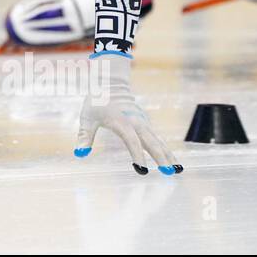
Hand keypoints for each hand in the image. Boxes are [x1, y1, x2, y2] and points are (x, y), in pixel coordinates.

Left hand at [74, 54, 182, 175]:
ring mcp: (143, 122)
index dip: (137, 155)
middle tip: (169, 173)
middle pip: (151, 142)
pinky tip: (172, 161)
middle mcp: (136, 122)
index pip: (132, 141)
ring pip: (158, 140)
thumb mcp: (87, 117)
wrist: (111, 83)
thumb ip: (84, 136)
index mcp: (122, 121)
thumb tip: (79, 154)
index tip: (142, 171)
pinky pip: (157, 138)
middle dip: (161, 157)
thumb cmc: (97, 101)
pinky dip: (166, 149)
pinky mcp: (146, 124)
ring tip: (178, 170)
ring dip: (168, 155)